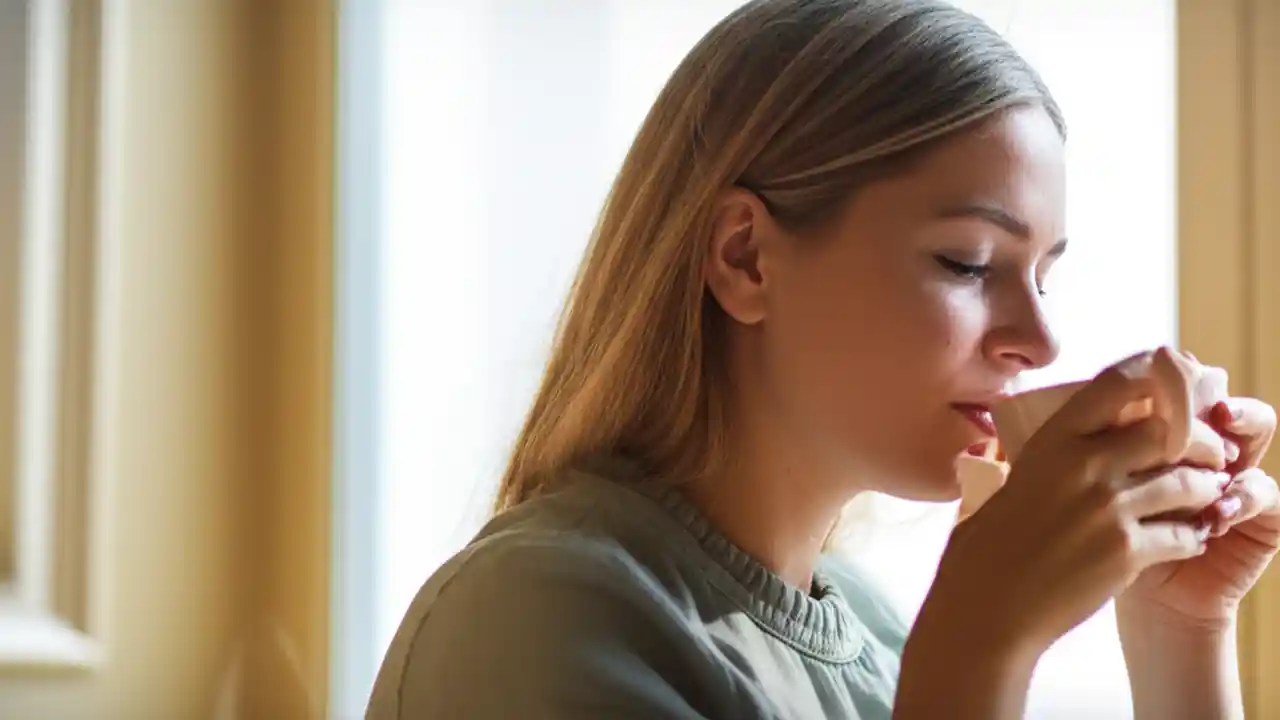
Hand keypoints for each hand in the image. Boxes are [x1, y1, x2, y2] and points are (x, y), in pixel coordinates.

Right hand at [916, 348, 1214, 661]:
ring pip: (1189, 483)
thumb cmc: (987, 548)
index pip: (1119, 382)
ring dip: (1203, 491)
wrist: (986, 607)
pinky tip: (1183, 539)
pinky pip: (1185, 534)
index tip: (1167, 394)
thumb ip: (1052, 455)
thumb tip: (1082, 434)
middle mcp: (1084, 465)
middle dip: (1195, 443)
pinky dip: (1192, 536)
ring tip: (1201, 499)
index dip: (1154, 380)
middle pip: (1168, 431)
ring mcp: (1108, 508)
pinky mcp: (1126, 551)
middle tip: (1204, 456)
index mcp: (1053, 440)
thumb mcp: (1012, 480)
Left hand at [1120, 394, 1277, 625]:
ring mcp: (1236, 472)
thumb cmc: (1099, 531)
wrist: (1129, 591)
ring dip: (1229, 442)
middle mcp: (1204, 441)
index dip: (1175, 374)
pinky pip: (1265, 491)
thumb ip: (1108, 440)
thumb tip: (1106, 393)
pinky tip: (1217, 513)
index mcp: (1164, 424)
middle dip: (1211, 397)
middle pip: (1222, 395)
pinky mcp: (1261, 514)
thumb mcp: (1097, 481)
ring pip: (1255, 432)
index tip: (1163, 368)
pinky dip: (1243, 497)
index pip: (1180, 381)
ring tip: (1214, 460)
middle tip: (1199, 407)